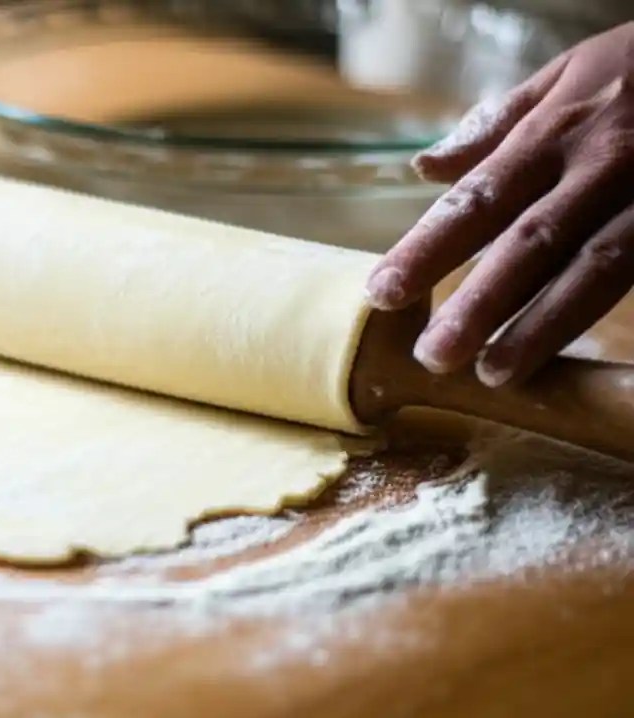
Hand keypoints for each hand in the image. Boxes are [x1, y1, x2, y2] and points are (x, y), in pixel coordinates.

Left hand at [365, 22, 632, 386]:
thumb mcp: (567, 74)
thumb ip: (496, 125)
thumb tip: (423, 169)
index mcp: (555, 132)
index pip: (478, 198)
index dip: (429, 248)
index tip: (381, 293)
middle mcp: (601, 166)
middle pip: (531, 243)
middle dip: (480, 303)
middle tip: (433, 355)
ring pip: (594, 269)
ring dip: (542, 326)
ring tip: (495, 372)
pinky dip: (608, 312)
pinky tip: (577, 355)